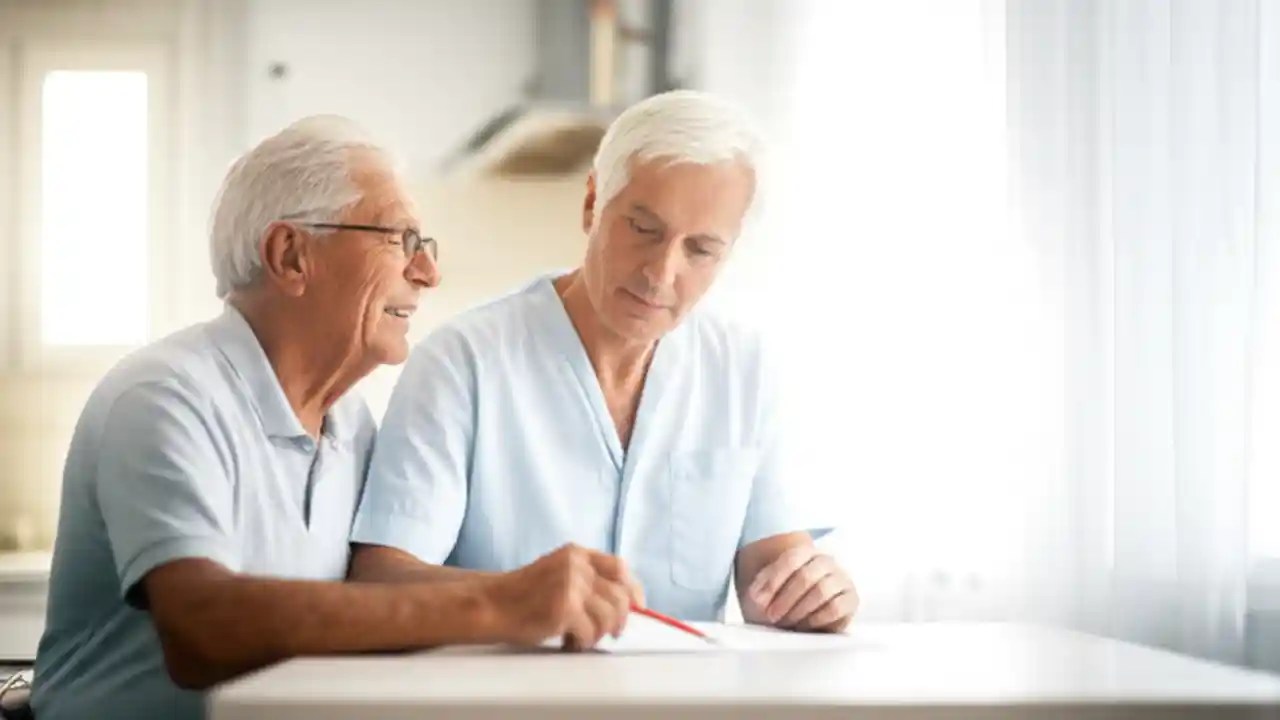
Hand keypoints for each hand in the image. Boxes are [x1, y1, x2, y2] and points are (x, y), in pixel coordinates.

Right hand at [484, 544, 644, 649]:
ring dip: (599, 633)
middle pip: (620, 596)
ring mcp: (570, 586)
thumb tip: (625, 602)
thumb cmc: (522, 595)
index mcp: (575, 553)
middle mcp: (576, 566)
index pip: (619, 567)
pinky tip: (568, 641)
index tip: (638, 606)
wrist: (490, 604)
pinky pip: (591, 632)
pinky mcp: (564, 609)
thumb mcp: (557, 573)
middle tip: (609, 633)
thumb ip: (586, 580)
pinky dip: (583, 642)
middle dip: (619, 620)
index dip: (633, 589)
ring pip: (609, 617)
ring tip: (581, 637)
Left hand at [744, 545, 857, 632]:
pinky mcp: (851, 599)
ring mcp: (841, 578)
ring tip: (787, 623)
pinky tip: (806, 625)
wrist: (803, 614)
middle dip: (785, 600)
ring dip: (800, 610)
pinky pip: (836, 607)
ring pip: (822, 591)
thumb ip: (759, 592)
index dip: (774, 581)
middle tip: (772, 617)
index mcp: (805, 552)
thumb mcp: (766, 593)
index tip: (759, 601)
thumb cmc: (782, 600)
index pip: (790, 560)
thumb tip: (758, 599)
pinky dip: (817, 618)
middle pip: (806, 577)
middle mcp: (826, 561)